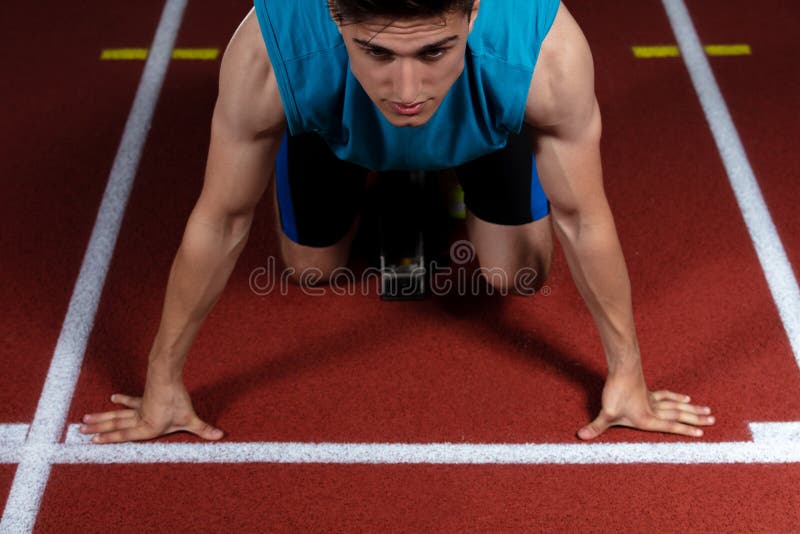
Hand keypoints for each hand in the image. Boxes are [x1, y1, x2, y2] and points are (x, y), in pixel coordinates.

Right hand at [79, 382, 223, 443]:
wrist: (166, 375)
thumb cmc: (177, 399)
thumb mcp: (190, 418)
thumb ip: (203, 429)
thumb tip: (220, 437)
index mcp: (147, 427)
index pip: (125, 435)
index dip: (110, 438)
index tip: (93, 441)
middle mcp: (140, 418)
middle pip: (115, 424)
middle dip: (98, 429)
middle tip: (80, 431)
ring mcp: (140, 407)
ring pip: (116, 414)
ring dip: (101, 417)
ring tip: (85, 419)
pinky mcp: (144, 397)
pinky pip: (130, 402)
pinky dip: (122, 401)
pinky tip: (113, 398)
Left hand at [577, 372, 714, 439]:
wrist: (621, 368)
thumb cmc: (616, 393)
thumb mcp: (605, 413)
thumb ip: (596, 427)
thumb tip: (581, 436)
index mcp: (647, 419)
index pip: (670, 426)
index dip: (685, 430)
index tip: (702, 433)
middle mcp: (654, 410)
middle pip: (679, 414)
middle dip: (696, 419)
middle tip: (714, 420)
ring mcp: (652, 398)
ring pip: (677, 405)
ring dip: (692, 409)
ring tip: (707, 411)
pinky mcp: (648, 390)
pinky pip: (667, 395)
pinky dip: (677, 398)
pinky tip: (685, 398)